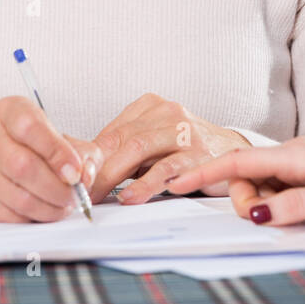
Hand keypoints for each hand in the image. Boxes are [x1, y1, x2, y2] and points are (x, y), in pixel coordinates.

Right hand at [0, 96, 102, 221]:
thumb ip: (82, 152)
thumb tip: (87, 175)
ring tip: (61, 207)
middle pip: (22, 166)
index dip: (57, 152)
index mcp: (9, 111)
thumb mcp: (56, 137)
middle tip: (73, 197)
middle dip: (56, 188)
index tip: (76, 172)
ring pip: (16, 196)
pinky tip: (39, 212)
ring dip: (47, 208)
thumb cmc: (23, 145)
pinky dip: (30, 219)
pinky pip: (6, 215)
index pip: (30, 127)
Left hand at [88, 93, 251, 203]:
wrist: (232, 150)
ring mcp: (185, 131)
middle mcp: (167, 113)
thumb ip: (123, 150)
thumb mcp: (152, 142)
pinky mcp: (200, 154)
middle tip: (79, 193)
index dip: (88, 157)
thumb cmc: (185, 149)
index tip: (72, 178)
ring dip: (113, 176)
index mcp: (150, 106)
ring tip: (97, 195)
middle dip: (96, 169)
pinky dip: (146, 183)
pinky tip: (131, 196)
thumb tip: (82, 167)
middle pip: (121, 140)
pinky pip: (167, 167)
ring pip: (139, 150)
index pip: (111, 132)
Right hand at [163, 136, 304, 225]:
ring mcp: (302, 163)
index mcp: (296, 154)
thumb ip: (297, 206)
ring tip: (297, 217)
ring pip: (263, 186)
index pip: (239, 160)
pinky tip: (300, 212)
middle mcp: (295, 154)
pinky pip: (279, 189)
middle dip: (246, 201)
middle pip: (246, 176)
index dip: (205, 172)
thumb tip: (259, 214)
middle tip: (267, 221)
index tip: (176, 183)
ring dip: (265, 206)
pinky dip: (278, 204)